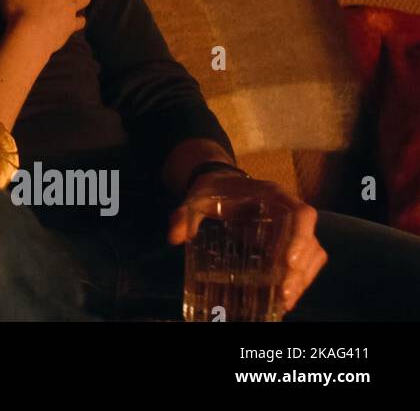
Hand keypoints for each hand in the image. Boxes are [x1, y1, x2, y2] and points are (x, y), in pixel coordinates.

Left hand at [168, 170, 326, 314]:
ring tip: (284, 301)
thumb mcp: (196, 199)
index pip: (301, 214)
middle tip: (284, 293)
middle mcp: (288, 212)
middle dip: (301, 270)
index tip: (288, 261)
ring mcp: (289, 229)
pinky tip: (283, 300)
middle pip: (310, 241)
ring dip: (302, 279)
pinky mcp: (285, 243)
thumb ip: (184, 215)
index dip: (301, 237)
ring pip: (312, 255)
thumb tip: (174, 237)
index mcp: (272, 196)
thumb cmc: (212, 190)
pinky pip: (302, 263)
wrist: (218, 185)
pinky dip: (297, 281)